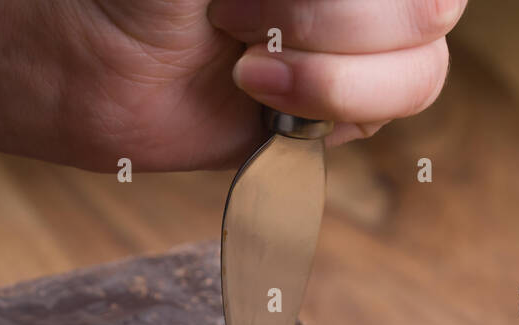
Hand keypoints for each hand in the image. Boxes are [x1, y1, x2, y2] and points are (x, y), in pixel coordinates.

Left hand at [46, 0, 464, 168]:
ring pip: (420, 71)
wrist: (89, 63)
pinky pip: (381, 119)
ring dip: (324, 78)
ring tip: (244, 70)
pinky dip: (324, 113)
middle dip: (323, 20)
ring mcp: (360, 41)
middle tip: (231, 18)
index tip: (239, 2)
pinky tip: (259, 97)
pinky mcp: (337, 106)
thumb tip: (330, 10)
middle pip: (429, 10)